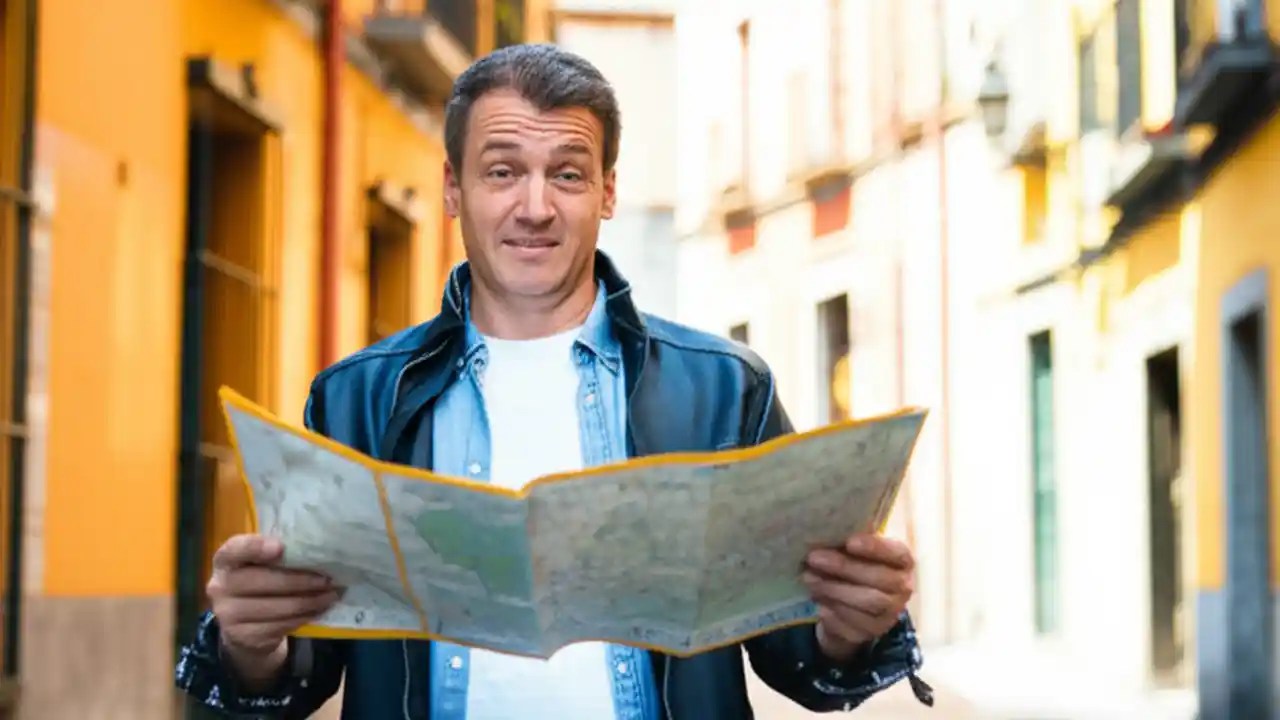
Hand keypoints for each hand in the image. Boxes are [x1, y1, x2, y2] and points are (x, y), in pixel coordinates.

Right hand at [207, 534, 339, 684]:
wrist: (243, 628)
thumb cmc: (258, 584)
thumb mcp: (260, 565)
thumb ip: (276, 555)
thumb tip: (316, 550)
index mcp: (225, 560)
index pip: (235, 549)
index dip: (256, 547)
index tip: (281, 548)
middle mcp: (220, 586)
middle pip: (263, 581)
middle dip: (300, 580)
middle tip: (327, 579)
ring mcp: (228, 615)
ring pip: (276, 607)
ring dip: (310, 601)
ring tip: (331, 595)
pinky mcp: (243, 637)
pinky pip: (280, 625)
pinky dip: (304, 617)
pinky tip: (319, 609)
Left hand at [803, 533, 914, 661]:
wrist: (851, 606)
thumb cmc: (855, 567)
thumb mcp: (854, 551)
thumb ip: (847, 542)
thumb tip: (823, 530)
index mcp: (902, 562)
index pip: (896, 553)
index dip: (875, 547)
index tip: (849, 541)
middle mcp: (903, 588)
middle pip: (879, 579)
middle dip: (844, 568)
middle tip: (814, 558)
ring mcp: (890, 613)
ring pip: (867, 603)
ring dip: (835, 590)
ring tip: (809, 578)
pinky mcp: (873, 633)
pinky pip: (854, 625)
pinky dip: (833, 613)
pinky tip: (818, 602)